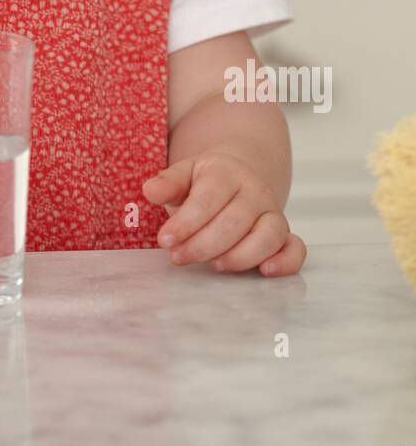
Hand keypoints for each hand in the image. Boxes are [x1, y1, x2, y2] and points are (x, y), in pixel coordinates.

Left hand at [141, 151, 306, 276]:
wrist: (239, 177)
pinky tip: (265, 272)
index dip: (186, 223)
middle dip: (203, 245)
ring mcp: (273, 213)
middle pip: (234, 222)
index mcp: (225, 173)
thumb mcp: (184, 175)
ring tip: (213, 266)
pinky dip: (286, 262)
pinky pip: (295, 249)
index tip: (165, 241)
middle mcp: (254, 192)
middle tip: (178, 258)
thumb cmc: (205, 184)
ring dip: (239, 256)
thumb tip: (150, 191)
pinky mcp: (285, 235)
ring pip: (267, 236)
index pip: (208, 199)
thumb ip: (168, 183)